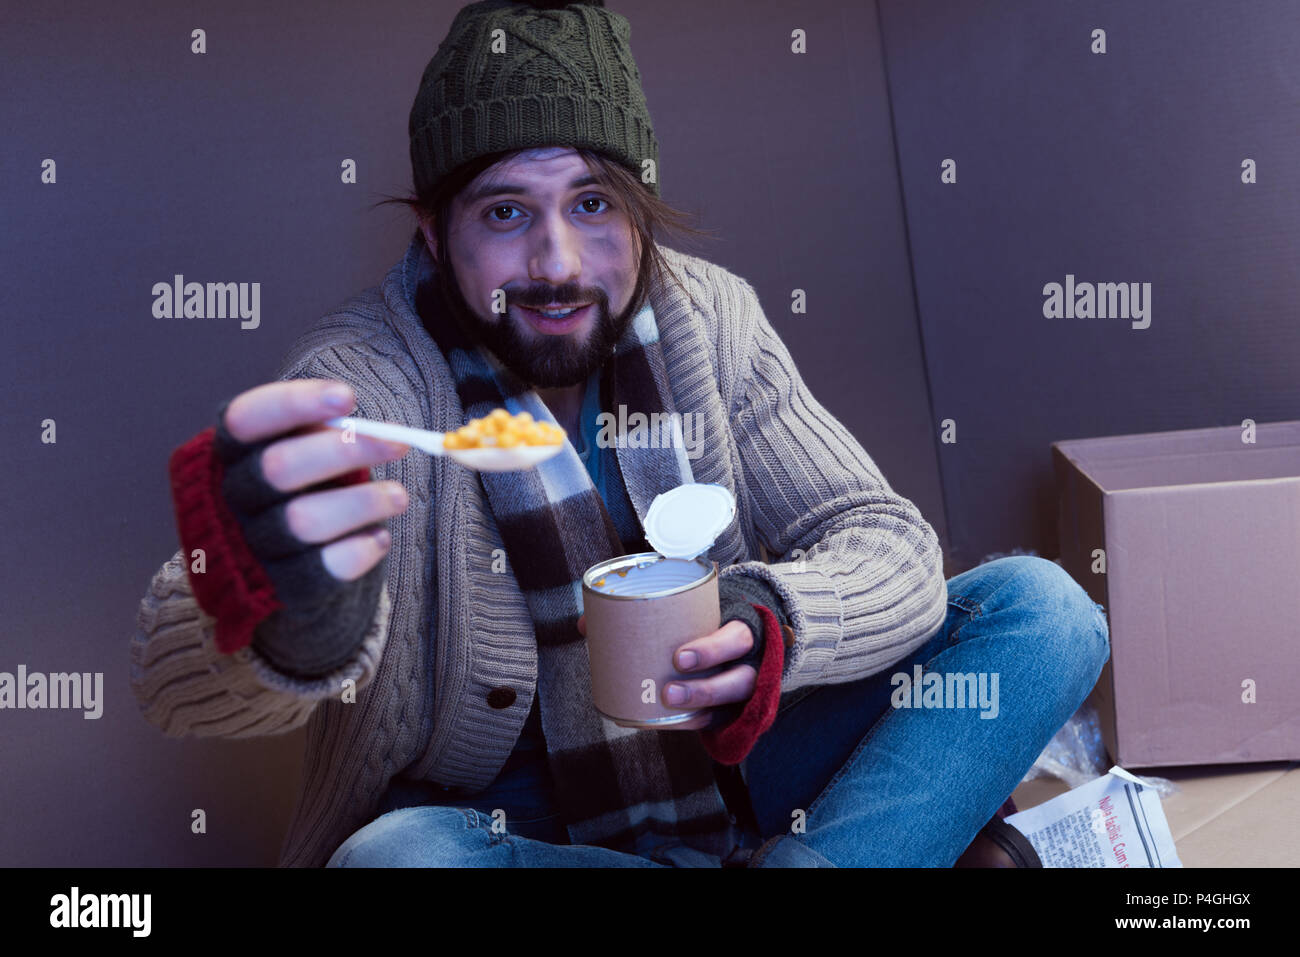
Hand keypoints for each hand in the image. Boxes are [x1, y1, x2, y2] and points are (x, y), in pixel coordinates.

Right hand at [220, 379, 411, 580]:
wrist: (280, 567)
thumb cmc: (301, 488)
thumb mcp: (301, 451)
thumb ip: (325, 435)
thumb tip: (381, 431)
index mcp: (230, 451)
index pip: (246, 418)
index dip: (295, 403)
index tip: (349, 396)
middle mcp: (232, 497)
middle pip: (279, 468)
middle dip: (346, 450)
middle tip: (398, 442)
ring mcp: (252, 546)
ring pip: (305, 521)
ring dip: (364, 502)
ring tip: (398, 496)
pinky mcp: (281, 587)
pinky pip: (325, 569)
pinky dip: (361, 549)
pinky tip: (379, 537)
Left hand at [576, 615, 757, 730]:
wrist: (737, 643)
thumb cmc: (703, 623)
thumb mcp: (689, 612)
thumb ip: (645, 611)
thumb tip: (587, 623)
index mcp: (741, 634)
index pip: (738, 639)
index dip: (712, 650)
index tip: (679, 657)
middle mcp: (748, 665)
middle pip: (739, 681)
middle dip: (704, 690)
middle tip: (667, 691)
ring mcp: (742, 691)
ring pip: (729, 707)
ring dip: (696, 710)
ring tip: (665, 709)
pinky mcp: (731, 709)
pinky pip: (713, 722)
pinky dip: (687, 723)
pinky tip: (660, 723)